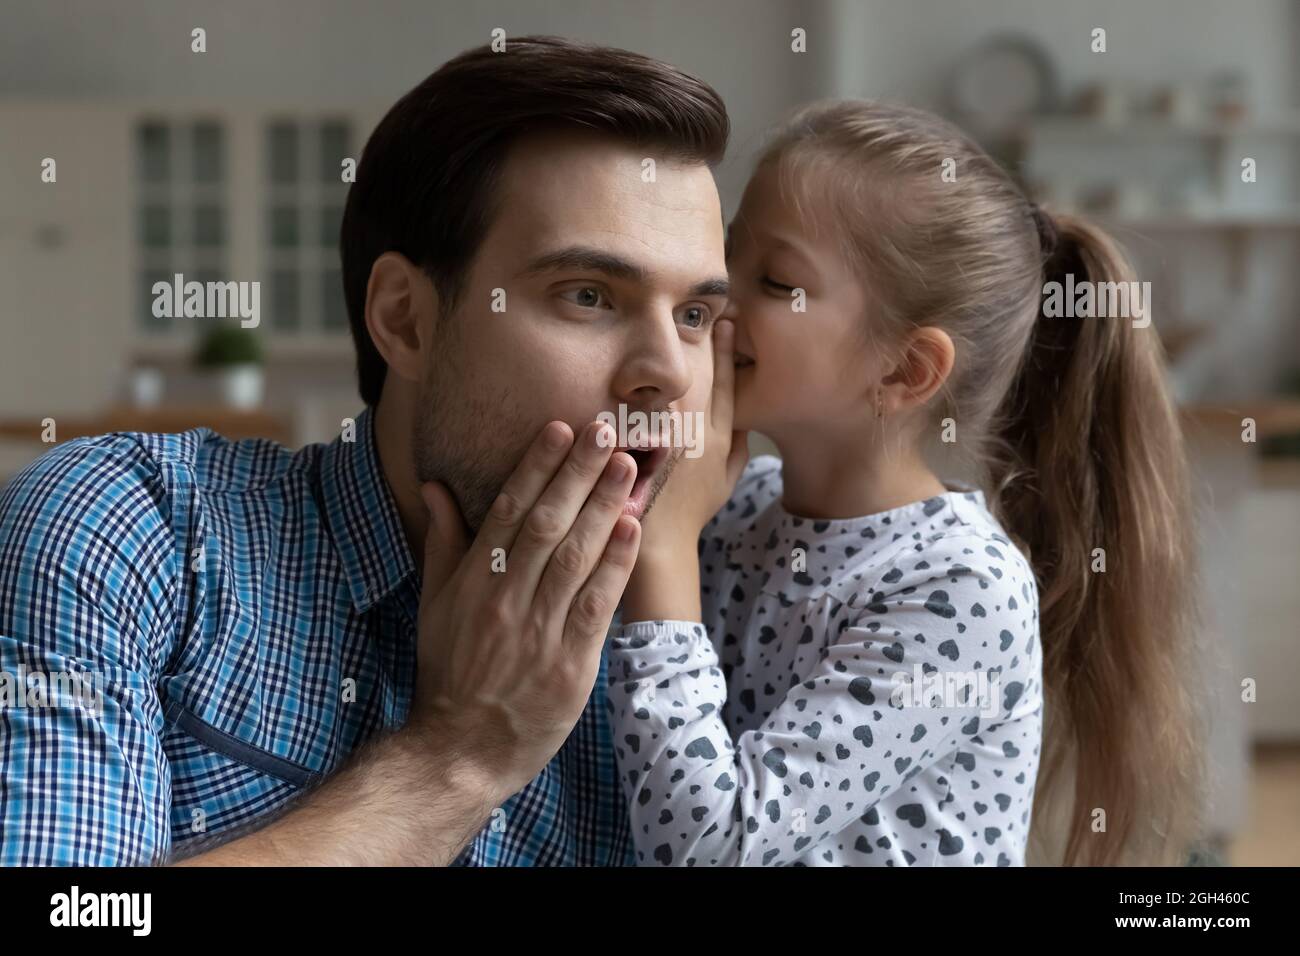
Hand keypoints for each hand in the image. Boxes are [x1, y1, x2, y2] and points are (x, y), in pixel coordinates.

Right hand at [411, 420, 641, 800]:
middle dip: (579, 472)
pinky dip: (614, 565)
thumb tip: (435, 486)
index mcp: (474, 580)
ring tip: (628, 466)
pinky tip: (631, 530)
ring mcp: (538, 629)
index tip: (560, 428)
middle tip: (608, 431)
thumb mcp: (434, 604)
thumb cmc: (449, 671)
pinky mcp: (569, 662)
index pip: (508, 510)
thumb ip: (443, 543)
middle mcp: (506, 598)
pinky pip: (595, 604)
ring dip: (604, 507)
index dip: (536, 466)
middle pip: (548, 523)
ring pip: (576, 556)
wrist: (460, 749)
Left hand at [637, 318, 748, 562]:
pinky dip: (629, 379)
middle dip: (703, 338)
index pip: (727, 384)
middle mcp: (697, 432)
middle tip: (701, 305)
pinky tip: (622, 354)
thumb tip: (744, 417)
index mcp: (721, 438)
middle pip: (701, 373)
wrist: (657, 545)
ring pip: (667, 382)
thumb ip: (738, 449)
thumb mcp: (725, 482)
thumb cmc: (689, 513)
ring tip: (660, 318)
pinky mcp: (637, 444)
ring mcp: (665, 436)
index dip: (728, 350)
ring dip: (664, 350)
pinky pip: (632, 403)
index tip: (726, 319)